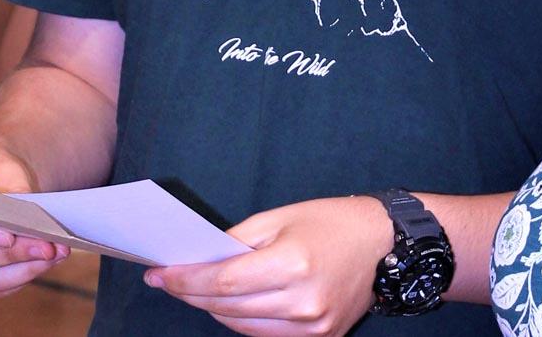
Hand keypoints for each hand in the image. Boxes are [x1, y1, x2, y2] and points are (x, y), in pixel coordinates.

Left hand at [144, 196, 392, 336]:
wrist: (383, 245)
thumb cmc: (330, 221)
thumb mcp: (281, 217)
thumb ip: (240, 240)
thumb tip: (202, 258)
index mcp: (291, 264)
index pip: (224, 281)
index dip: (186, 279)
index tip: (158, 274)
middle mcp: (301, 303)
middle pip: (228, 307)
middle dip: (191, 293)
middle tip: (166, 278)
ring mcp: (311, 328)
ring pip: (242, 327)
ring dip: (212, 308)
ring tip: (192, 289)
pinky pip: (264, 335)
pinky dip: (240, 320)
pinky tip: (227, 303)